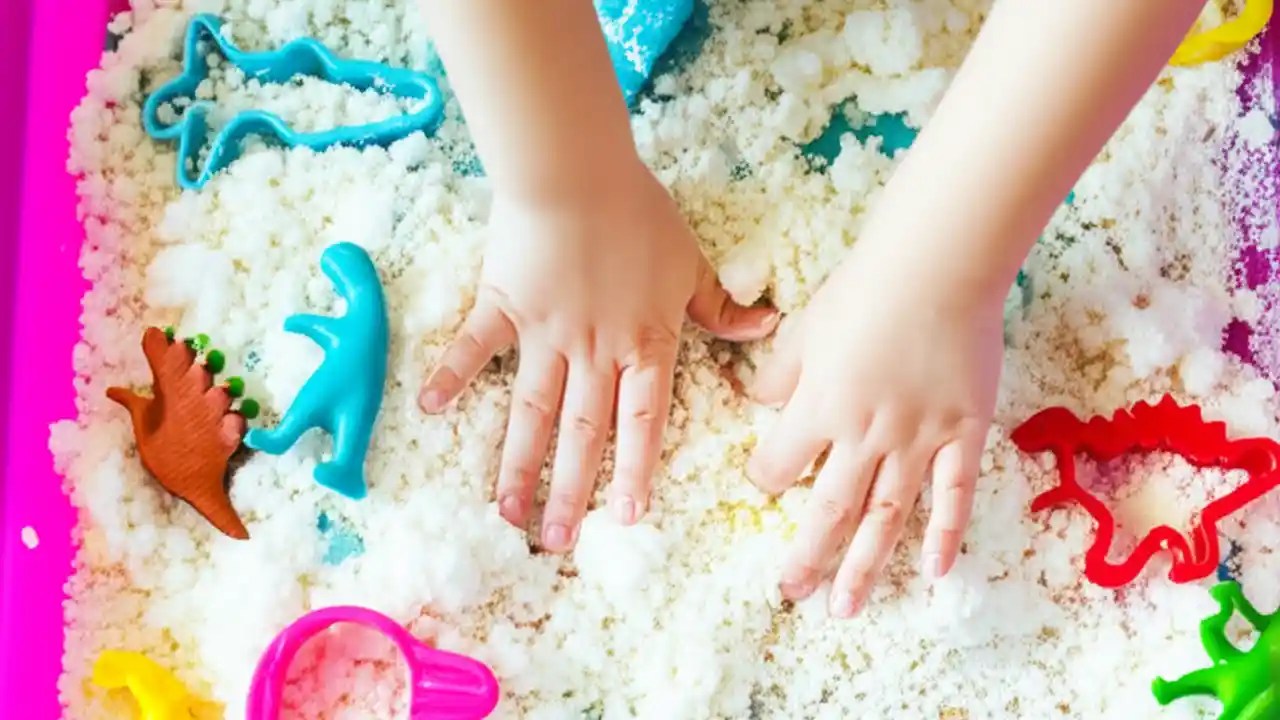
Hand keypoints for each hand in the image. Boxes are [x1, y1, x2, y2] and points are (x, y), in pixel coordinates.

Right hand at [421, 161, 777, 550]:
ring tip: (507, 512)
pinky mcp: (503, 306)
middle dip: (571, 491)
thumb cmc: (639, 213)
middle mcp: (594, 351)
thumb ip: (722, 306)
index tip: (625, 518)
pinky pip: (475, 347)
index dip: (635, 471)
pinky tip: (431, 411)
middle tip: (556, 541)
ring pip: (532, 411)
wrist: (579, 170)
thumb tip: (768, 328)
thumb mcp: (690, 262)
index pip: (642, 422)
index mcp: (643, 343)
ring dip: (519, 465)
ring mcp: (545, 333)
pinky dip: (451, 376)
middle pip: (584, 433)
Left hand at [748, 235, 1001, 617]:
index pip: (780, 465)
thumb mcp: (803, 328)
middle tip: (790, 592)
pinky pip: (954, 495)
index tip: (763, 483)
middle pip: (829, 510)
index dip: (766, 477)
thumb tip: (756, 402)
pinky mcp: (963, 434)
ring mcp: (918, 440)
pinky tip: (935, 572)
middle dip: (807, 557)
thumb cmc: (865, 289)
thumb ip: (779, 373)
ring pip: (887, 518)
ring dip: (865, 567)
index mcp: (819, 407)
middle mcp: (864, 435)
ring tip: (846, 607)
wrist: (937, 266)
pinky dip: (945, 535)